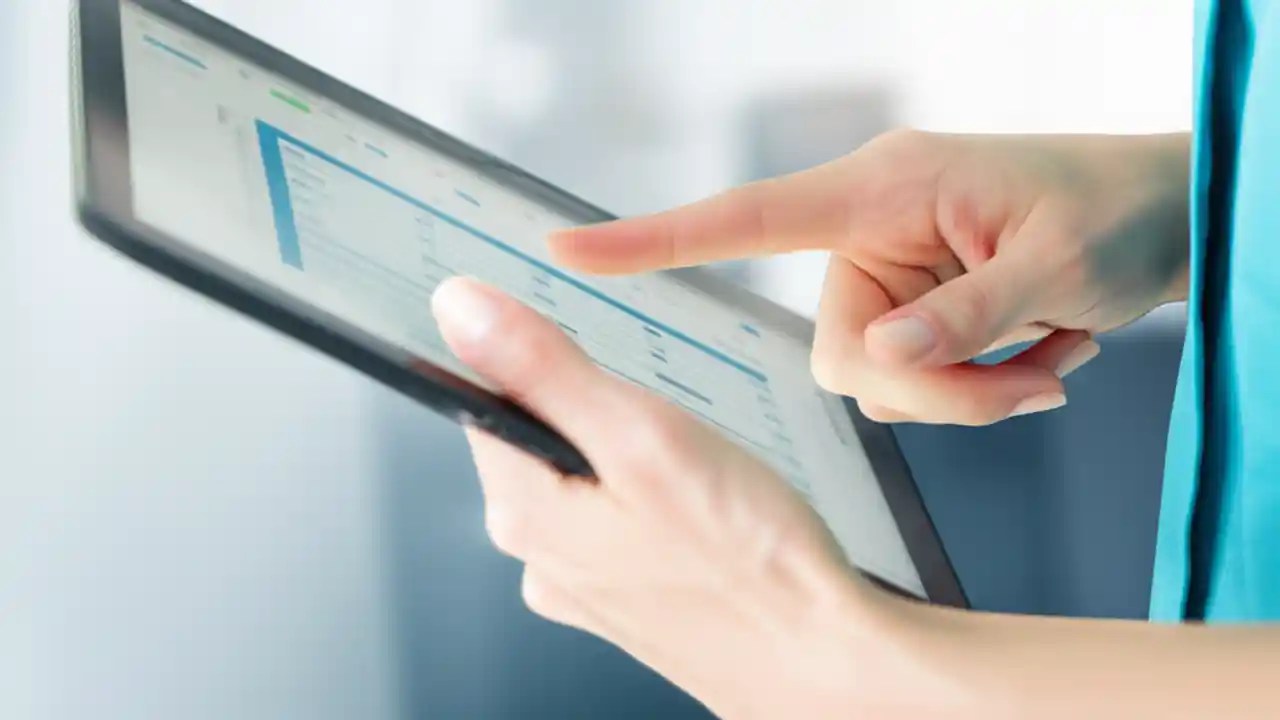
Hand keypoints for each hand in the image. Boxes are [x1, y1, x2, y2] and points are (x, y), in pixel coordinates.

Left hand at [430, 277, 960, 717]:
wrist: (820, 662)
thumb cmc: (747, 563)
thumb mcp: (642, 436)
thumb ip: (544, 368)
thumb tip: (459, 308)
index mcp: (522, 508)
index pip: (481, 394)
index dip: (540, 357)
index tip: (598, 357)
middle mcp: (538, 552)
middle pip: (537, 431)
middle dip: (599, 406)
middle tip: (670, 421)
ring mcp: (581, 580)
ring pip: (585, 472)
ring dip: (631, 452)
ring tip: (698, 470)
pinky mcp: (624, 595)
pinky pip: (619, 515)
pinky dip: (654, 496)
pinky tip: (704, 508)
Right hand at [548, 131, 1189, 424]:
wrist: (1164, 215)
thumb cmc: (1115, 206)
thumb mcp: (1057, 263)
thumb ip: (963, 321)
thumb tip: (881, 360)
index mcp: (879, 189)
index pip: (746, 215)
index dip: (653, 238)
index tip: (568, 248)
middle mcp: (868, 233)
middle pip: (838, 353)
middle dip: (932, 392)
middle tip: (1028, 383)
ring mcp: (888, 278)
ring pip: (875, 385)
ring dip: (964, 396)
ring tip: (1051, 359)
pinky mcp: (912, 313)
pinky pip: (909, 387)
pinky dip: (976, 393)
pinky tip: (1043, 357)